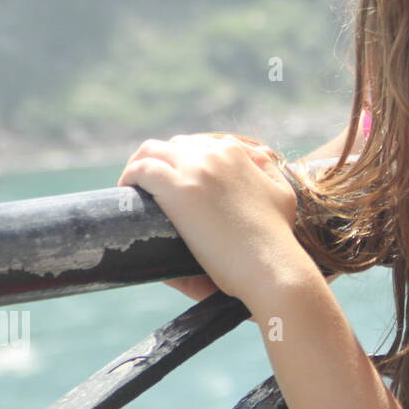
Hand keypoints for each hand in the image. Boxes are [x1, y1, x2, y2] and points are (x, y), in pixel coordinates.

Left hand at [117, 133, 313, 313]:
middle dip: (159, 162)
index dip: (180, 160)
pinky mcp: (179, 189)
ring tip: (132, 188)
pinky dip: (129, 177)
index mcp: (236, 153)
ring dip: (138, 166)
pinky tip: (126, 192)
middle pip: (172, 146)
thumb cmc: (278, 238)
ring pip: (152, 152)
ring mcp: (196, 170)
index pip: (197, 144)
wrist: (271, 264)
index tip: (172, 179)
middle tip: (149, 188)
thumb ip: (269, 171)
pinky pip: (142, 170)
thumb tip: (259, 153)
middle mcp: (215, 154)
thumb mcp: (282, 193)